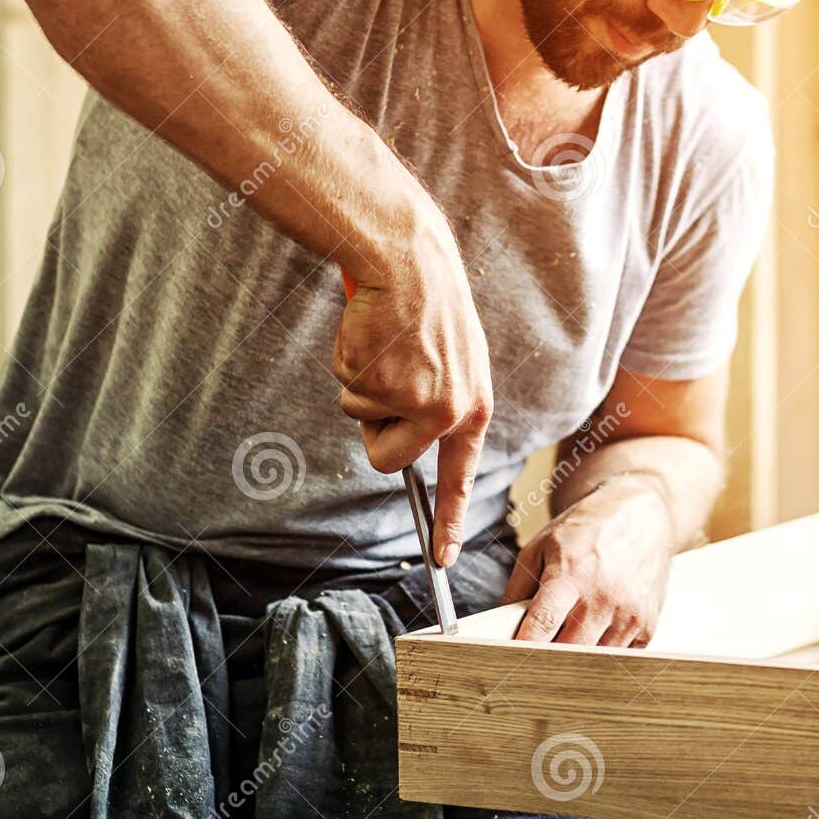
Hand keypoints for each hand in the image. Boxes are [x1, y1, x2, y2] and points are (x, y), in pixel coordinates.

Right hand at [333, 211, 492, 567]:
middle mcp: (450, 411)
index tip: (443, 557)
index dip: (449, 520)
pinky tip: (371, 335)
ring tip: (385, 344)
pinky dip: (348, 364)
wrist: (408, 261)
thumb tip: (409, 446)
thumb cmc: (426, 305)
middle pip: (387, 457)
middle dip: (372, 427)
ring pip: (360, 419)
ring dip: (360, 384)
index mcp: (473, 406)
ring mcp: (415, 400)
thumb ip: (439, 403)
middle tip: (385, 376)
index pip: (460, 474)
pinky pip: (345, 391)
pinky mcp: (382, 385)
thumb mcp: (451, 360)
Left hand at [503, 475, 674, 645]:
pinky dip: (602, 654)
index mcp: (573, 573)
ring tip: (566, 639)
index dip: (525, 645)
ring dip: (575, 658)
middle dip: (547, 657)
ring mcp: (629, 614)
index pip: (544, 622)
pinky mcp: (647, 625)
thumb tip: (502, 623)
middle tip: (533, 656)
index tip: (510, 659)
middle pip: (568, 649)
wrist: (642, 517)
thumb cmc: (588, 530)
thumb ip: (519, 585)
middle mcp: (604, 596)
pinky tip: (595, 634)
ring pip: (593, 661)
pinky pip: (618, 657)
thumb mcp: (542, 546)